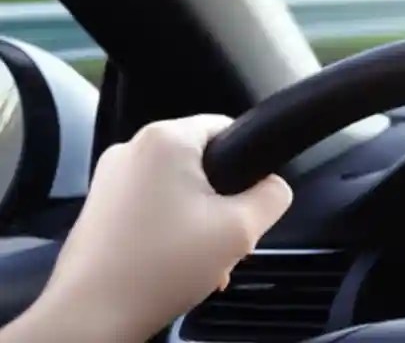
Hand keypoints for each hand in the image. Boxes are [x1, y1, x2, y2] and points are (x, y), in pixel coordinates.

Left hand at [3, 115, 292, 342]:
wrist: (91, 316)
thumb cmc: (166, 264)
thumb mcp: (241, 230)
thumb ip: (273, 196)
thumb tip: (273, 186)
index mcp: (165, 138)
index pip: (227, 128)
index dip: (248, 166)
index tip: (249, 206)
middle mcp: (131, 148)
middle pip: (202, 164)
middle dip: (223, 203)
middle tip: (229, 242)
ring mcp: (108, 178)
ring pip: (177, 189)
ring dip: (199, 221)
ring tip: (204, 262)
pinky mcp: (97, 207)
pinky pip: (151, 206)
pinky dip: (170, 229)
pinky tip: (176, 265)